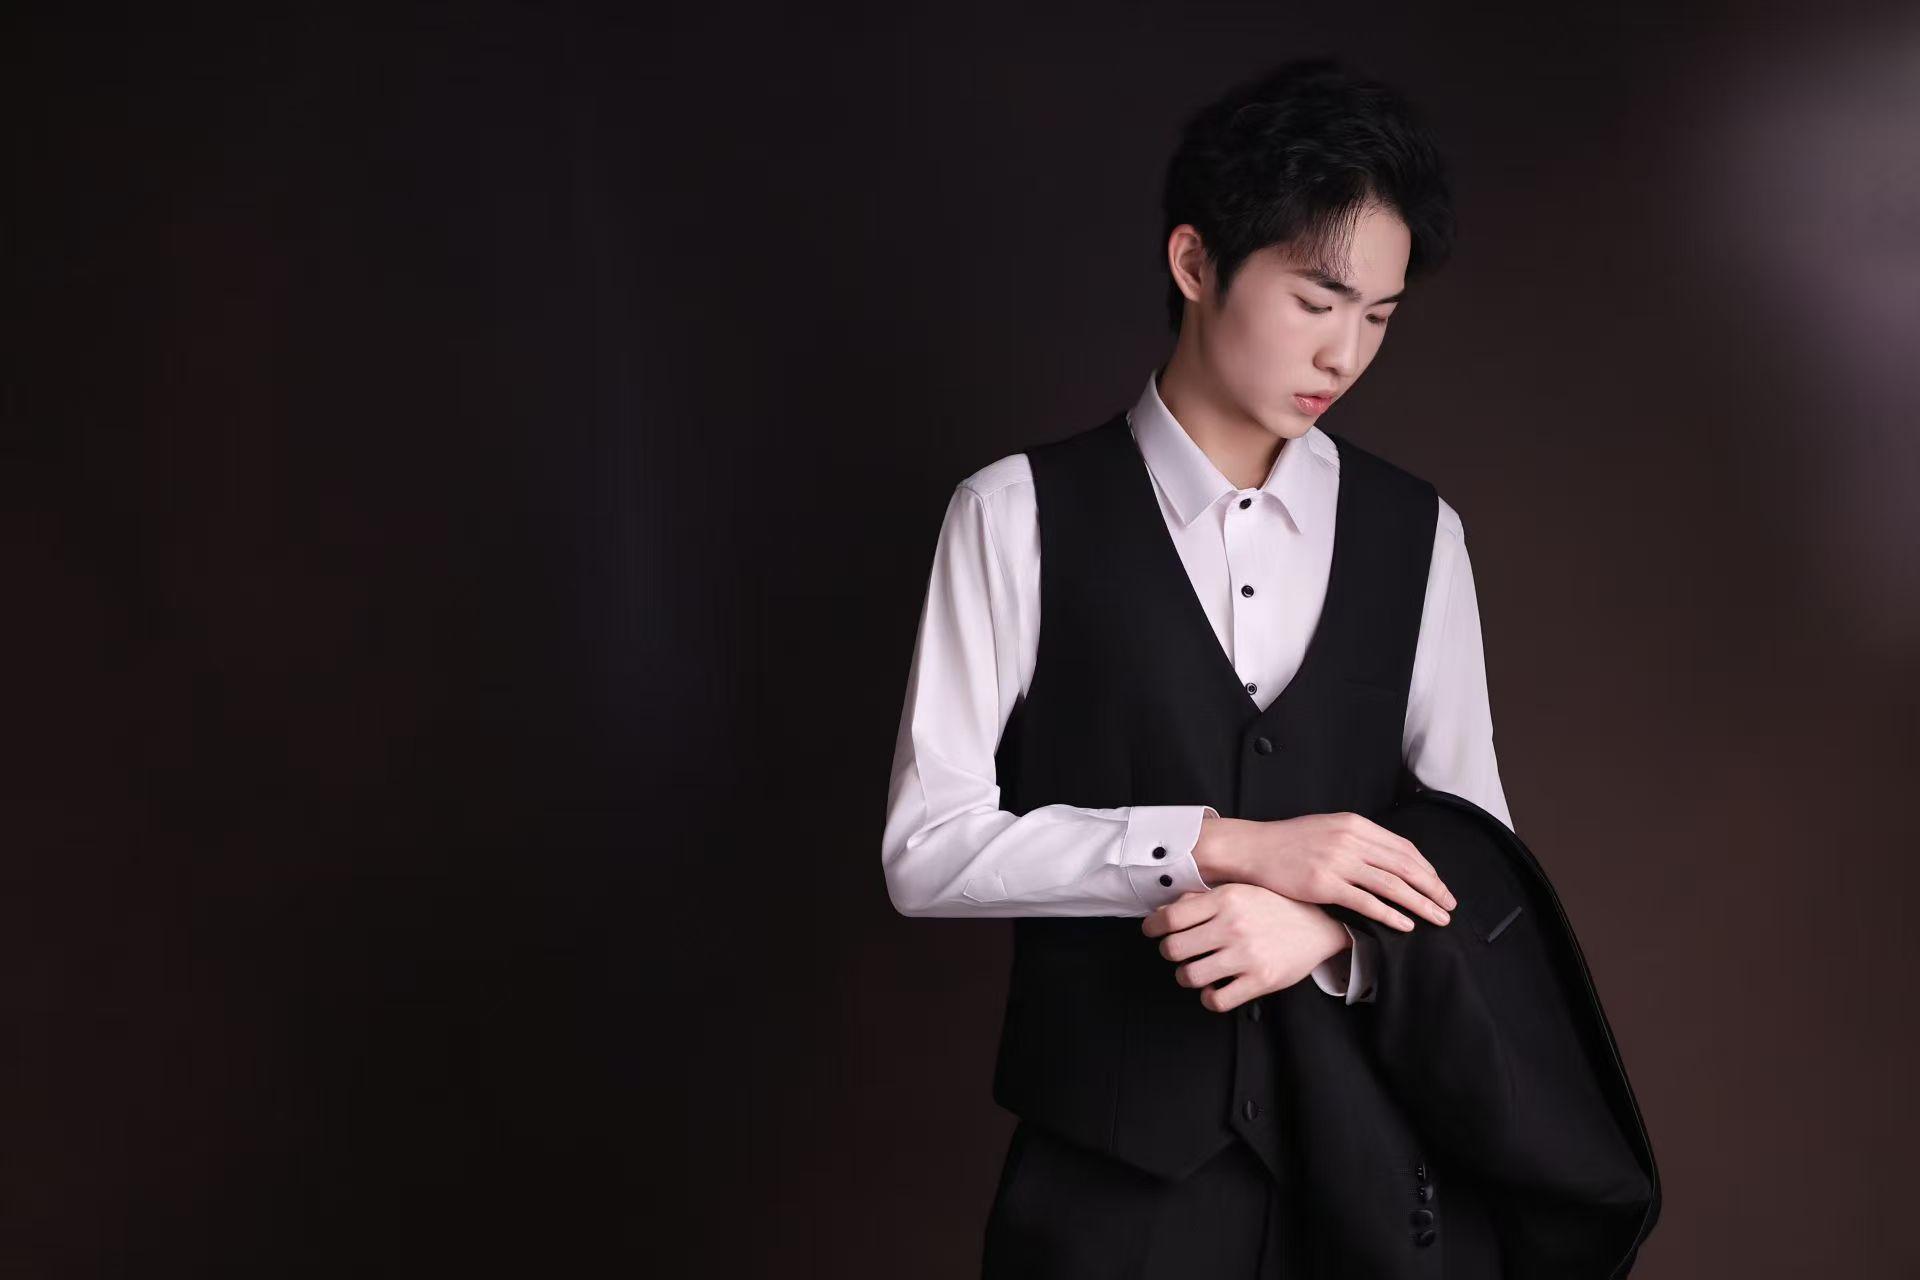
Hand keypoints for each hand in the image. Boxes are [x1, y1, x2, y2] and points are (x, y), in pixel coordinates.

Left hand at [1140, 884, 1350, 1012]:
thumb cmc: (1273, 907)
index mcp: (1226, 899)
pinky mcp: (1260, 980)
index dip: (1152, 928)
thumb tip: (1163, 914)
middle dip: (1170, 952)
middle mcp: (1234, 925)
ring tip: (1195, 970)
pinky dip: (1209, 997)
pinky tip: (1215, 987)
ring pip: (1190, 976)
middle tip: (1177, 951)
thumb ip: (1200, 899)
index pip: (1170, 918)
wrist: (1318, 925)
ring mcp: (1247, 955)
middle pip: (1174, 949)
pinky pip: (1217, 1000)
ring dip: (1186, 976)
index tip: (1152, 932)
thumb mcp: (1238, 891)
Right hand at [1194, 811, 1455, 931]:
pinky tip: (1405, 925)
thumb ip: (1357, 839)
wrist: (1252, 848)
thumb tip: (1387, 858)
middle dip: (1433, 888)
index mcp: (1355, 824)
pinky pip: (1366, 902)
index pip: (1404, 848)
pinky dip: (1390, 914)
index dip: (1427, 869)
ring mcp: (1338, 861)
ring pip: (1392, 885)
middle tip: (1449, 906)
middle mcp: (1350, 839)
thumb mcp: (1328, 828)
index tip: (1440, 886)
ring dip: (1420, 904)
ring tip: (1437, 918)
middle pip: (1405, 866)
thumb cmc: (1288, 842)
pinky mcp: (1324, 884)